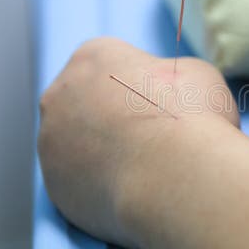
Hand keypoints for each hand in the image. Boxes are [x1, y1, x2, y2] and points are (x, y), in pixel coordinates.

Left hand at [37, 37, 238, 248]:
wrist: (175, 176)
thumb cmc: (191, 117)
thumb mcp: (198, 74)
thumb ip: (172, 75)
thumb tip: (170, 91)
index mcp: (93, 56)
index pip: (112, 66)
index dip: (141, 86)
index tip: (161, 106)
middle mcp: (59, 93)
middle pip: (86, 103)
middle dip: (112, 118)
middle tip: (150, 140)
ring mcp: (50, 141)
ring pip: (75, 146)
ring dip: (101, 154)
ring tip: (142, 170)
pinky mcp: (53, 183)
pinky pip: (77, 183)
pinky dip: (98, 187)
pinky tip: (129, 192)